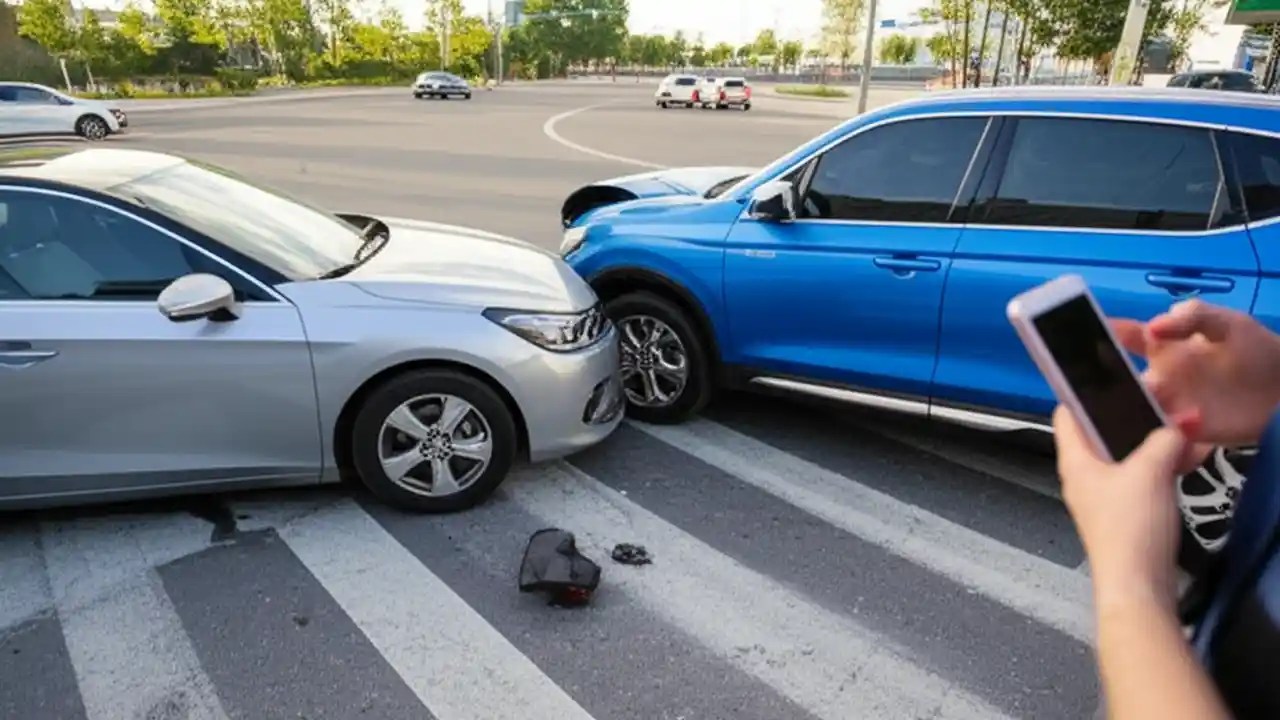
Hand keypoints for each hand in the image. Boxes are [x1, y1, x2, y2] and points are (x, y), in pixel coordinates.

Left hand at [1054, 406, 1186, 612]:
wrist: (1137, 585)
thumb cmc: (1129, 527)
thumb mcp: (1149, 471)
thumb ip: (1163, 440)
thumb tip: (1175, 428)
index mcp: (1074, 461)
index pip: (1066, 414)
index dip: (1084, 392)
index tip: (1109, 376)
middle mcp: (1083, 476)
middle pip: (1104, 433)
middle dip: (1135, 417)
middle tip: (1163, 401)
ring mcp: (1104, 496)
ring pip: (1128, 456)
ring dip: (1155, 443)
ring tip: (1184, 430)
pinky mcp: (1126, 514)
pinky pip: (1143, 478)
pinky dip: (1162, 466)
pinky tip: (1189, 460)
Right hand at [1113, 299, 1279, 448]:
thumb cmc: (1255, 350)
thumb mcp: (1228, 323)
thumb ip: (1192, 316)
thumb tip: (1152, 327)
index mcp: (1161, 348)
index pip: (1124, 339)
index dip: (1101, 337)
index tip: (1080, 339)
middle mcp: (1156, 377)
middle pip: (1120, 381)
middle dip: (1107, 385)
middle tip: (1104, 388)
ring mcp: (1166, 406)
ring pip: (1134, 411)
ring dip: (1133, 413)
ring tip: (1147, 410)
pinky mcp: (1181, 434)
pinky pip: (1157, 437)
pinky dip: (1156, 440)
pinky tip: (1166, 435)